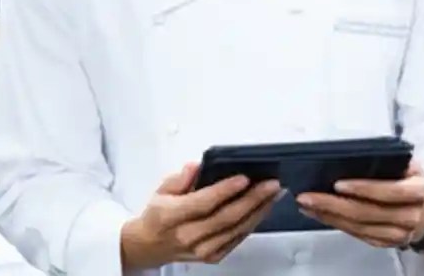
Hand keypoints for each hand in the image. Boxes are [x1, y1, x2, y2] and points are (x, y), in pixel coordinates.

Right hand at [120, 163, 282, 268]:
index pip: (202, 203)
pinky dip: (253, 222)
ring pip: (235, 229)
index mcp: (170, 216)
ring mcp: (201, 250)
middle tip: (271, 183)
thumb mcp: (161, 190)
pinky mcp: (212, 257)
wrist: (149, 246)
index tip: (244, 178)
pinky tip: (264, 208)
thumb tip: (196, 166)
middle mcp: (186, 236)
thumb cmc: (158, 215)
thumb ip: (180, 178)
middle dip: (252, 199)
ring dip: (259, 210)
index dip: (225, 191)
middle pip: (225, 217)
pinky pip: (237, 239)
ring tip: (274, 193)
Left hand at [297, 160, 423, 249]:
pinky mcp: (385, 243)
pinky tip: (320, 215)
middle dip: (333, 204)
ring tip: (307, 204)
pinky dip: (335, 224)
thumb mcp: (413, 168)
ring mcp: (397, 234)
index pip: (389, 192)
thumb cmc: (416, 185)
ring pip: (358, 227)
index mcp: (418, 192)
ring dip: (329, 216)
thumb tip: (361, 155)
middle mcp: (409, 216)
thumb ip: (394, 162)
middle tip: (308, 196)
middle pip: (367, 212)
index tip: (338, 184)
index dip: (363, 188)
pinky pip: (357, 235)